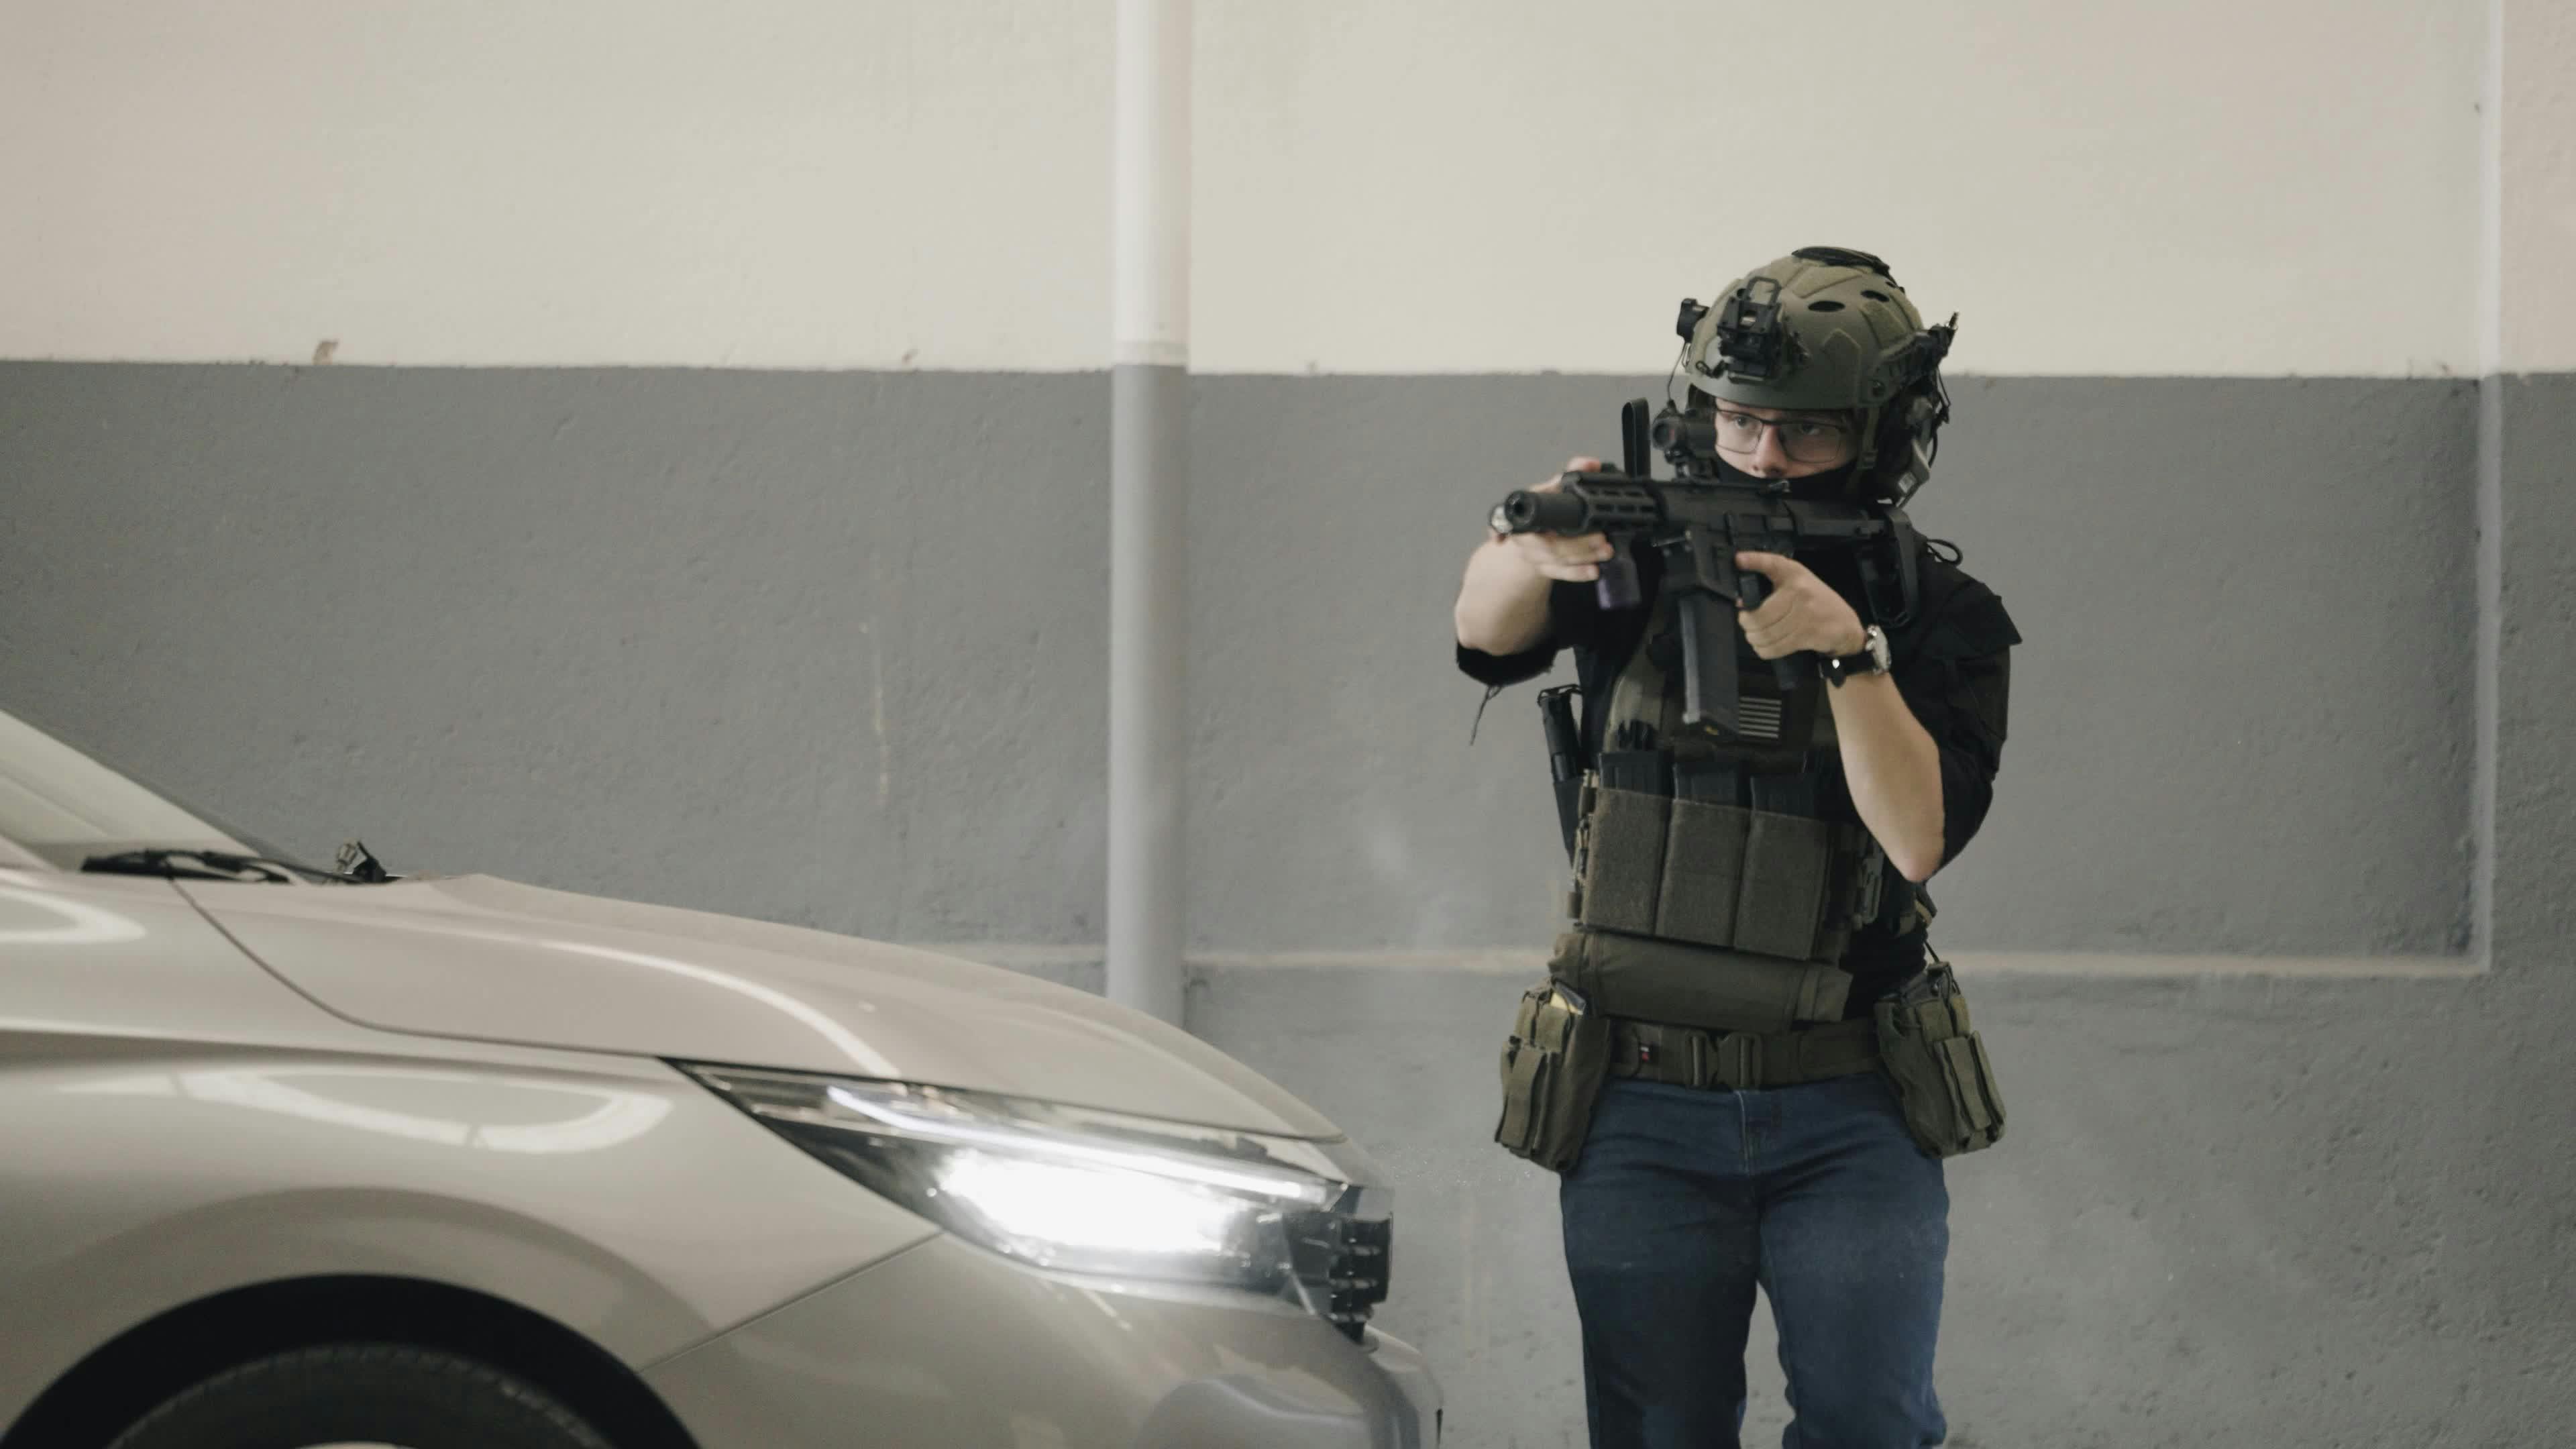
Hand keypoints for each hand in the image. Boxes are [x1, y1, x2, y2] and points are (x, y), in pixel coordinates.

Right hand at [1503, 457, 1615, 581]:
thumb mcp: (1554, 487)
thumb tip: (1592, 464)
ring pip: (1556, 562)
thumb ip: (1572, 472)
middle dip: (1579, 545)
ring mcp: (1532, 555)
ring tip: (1605, 552)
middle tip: (1603, 540)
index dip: (1557, 519)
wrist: (1528, 531)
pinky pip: (1559, 574)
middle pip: (1550, 546)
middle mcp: (1525, 538)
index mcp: (1526, 514)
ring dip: (1583, 558)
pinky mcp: (1543, 568)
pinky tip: (1593, 571)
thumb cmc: (1541, 508)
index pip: (1539, 519)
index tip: (1585, 521)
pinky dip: (1577, 573)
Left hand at [1734, 551, 1867, 660]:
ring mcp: (1805, 614)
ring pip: (1766, 633)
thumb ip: (1773, 587)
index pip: (1773, 563)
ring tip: (1754, 636)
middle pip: (1759, 615)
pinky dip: (1765, 650)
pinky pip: (1776, 647)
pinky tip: (1764, 646)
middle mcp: (1800, 591)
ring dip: (1754, 639)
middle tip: (1747, 624)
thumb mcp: (1799, 584)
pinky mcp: (1808, 634)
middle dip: (1747, 624)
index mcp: (1795, 574)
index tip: (1739, 560)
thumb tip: (1741, 602)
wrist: (1845, 624)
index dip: (1754, 561)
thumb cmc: (1817, 602)